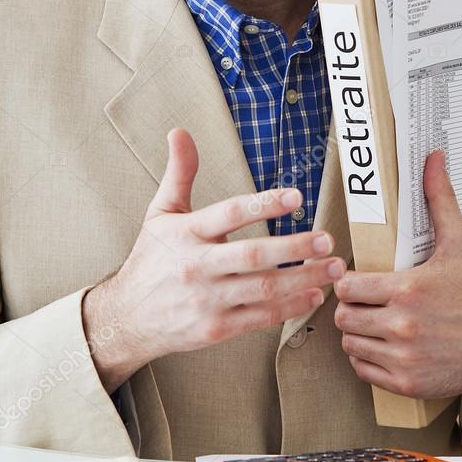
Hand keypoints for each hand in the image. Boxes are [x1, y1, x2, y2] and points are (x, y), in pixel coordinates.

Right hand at [84, 128, 345, 391]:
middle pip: (253, 255)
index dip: (264, 204)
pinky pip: (259, 318)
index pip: (230, 214)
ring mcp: (207, 300)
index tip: (297, 197)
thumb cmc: (150, 261)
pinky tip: (313, 295)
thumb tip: (179, 133)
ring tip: (333, 269)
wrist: (127, 318)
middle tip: (327, 239)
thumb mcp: (160, 214)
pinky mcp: (215, 329)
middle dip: (295, 247)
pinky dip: (289, 308)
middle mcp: (197, 266)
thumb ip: (179, 174)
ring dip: (303, 279)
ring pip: (263, 289)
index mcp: (186, 233)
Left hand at [333, 150, 461, 402]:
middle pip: (343, 317)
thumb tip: (433, 159)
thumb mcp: (458, 243)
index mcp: (407, 290)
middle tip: (366, 304)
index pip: (347, 287)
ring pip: (350, 344)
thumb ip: (439, 200)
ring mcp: (403, 357)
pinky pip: (363, 370)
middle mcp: (402, 325)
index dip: (350, 284)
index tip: (361, 282)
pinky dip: (367, 360)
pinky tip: (383, 346)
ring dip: (357, 334)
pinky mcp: (406, 382)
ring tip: (374, 324)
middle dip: (351, 308)